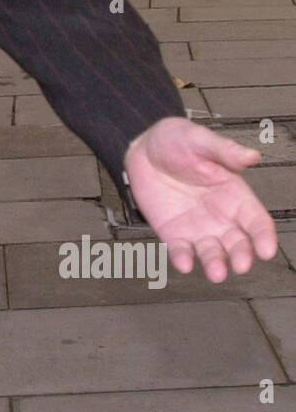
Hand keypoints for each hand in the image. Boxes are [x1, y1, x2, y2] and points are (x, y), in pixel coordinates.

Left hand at [124, 117, 275, 281]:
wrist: (143, 148)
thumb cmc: (177, 141)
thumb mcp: (201, 140)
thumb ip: (225, 151)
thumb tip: (251, 155)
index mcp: (235, 194)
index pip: (257, 220)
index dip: (264, 236)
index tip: (266, 249)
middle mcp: (221, 215)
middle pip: (238, 242)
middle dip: (242, 255)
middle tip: (241, 264)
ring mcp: (197, 227)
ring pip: (212, 252)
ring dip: (215, 263)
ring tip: (216, 272)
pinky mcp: (173, 233)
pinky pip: (180, 250)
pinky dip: (183, 258)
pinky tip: (185, 262)